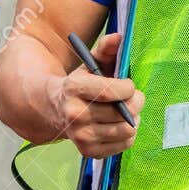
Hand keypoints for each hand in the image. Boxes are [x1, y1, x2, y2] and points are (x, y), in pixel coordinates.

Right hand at [47, 33, 144, 157]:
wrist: (52, 108)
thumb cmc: (80, 83)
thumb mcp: (89, 63)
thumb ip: (105, 49)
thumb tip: (119, 38)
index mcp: (74, 88)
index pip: (113, 91)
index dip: (129, 87)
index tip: (128, 84)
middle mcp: (75, 114)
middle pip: (123, 113)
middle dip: (135, 102)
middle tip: (133, 98)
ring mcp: (80, 135)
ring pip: (126, 130)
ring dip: (133, 119)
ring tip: (126, 111)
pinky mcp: (87, 151)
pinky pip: (123, 146)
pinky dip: (127, 136)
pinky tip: (119, 125)